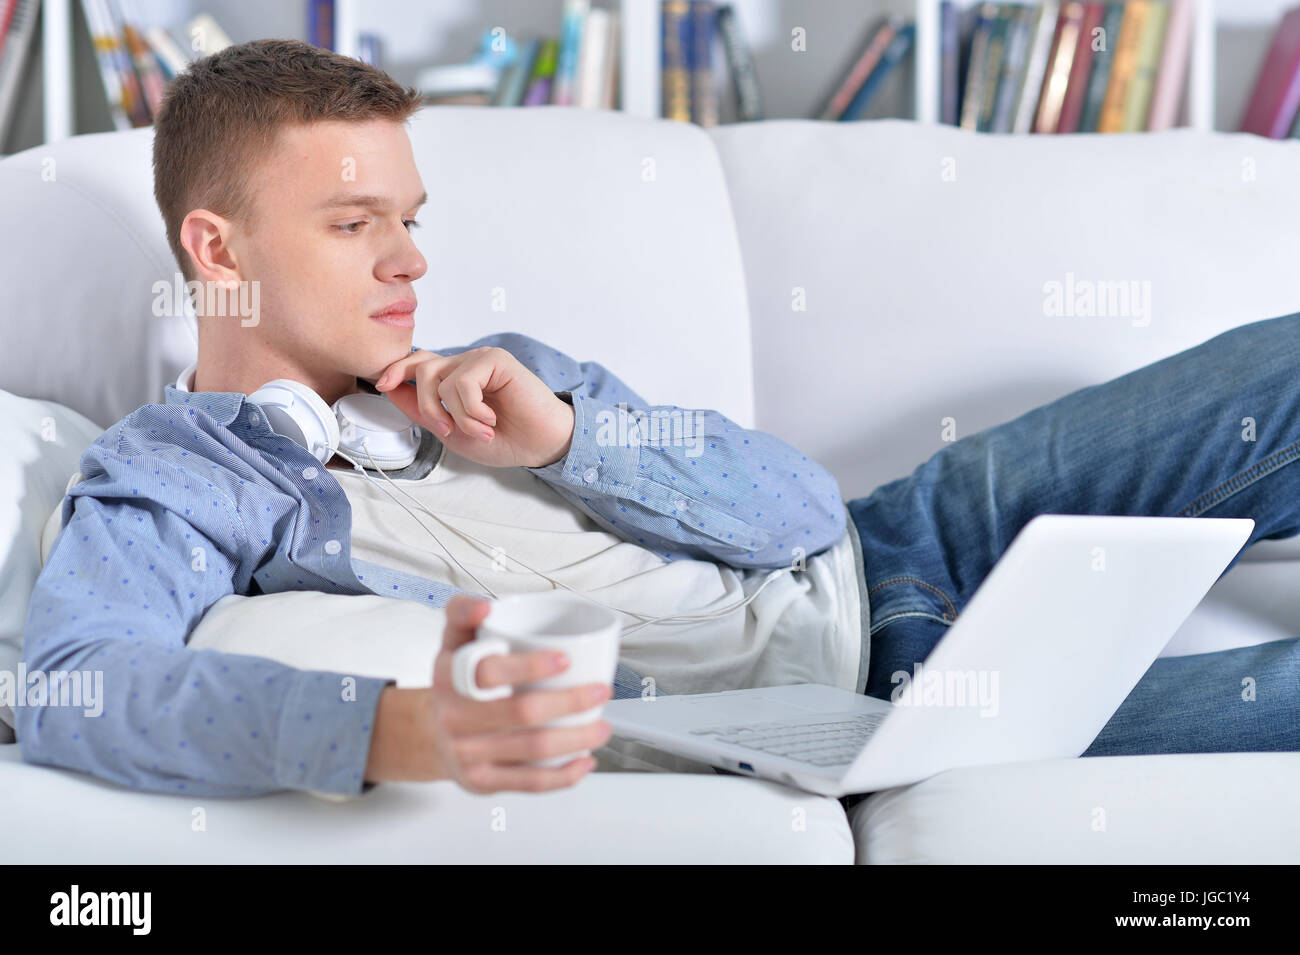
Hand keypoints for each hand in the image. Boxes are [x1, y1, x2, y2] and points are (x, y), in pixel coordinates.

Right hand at [364, 595, 612, 792]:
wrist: (430, 733)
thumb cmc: (456, 682)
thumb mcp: (452, 642)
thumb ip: (463, 612)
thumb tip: (485, 606)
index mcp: (450, 677)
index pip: (488, 672)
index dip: (529, 666)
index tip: (565, 659)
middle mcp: (455, 717)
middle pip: (521, 713)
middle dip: (570, 703)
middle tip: (601, 691)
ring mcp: (467, 753)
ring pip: (531, 749)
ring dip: (577, 739)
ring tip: (602, 727)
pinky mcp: (481, 781)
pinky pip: (527, 783)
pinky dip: (563, 776)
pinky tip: (584, 762)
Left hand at [373, 347, 575, 467]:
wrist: (540, 445)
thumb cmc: (504, 439)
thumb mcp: (453, 431)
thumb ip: (423, 412)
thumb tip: (391, 390)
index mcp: (454, 377)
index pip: (416, 363)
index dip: (396, 370)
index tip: (382, 385)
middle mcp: (465, 364)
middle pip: (421, 369)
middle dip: (427, 406)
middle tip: (447, 430)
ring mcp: (480, 359)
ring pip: (440, 380)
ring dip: (457, 415)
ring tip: (480, 431)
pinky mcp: (496, 360)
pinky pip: (463, 382)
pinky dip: (471, 410)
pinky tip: (490, 421)